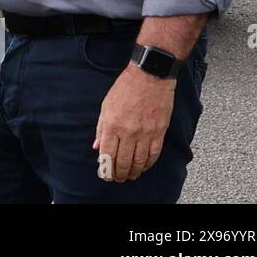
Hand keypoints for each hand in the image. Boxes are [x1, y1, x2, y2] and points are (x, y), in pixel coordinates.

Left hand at [93, 63, 176, 181]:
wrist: (149, 77)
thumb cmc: (125, 89)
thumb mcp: (106, 106)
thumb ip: (101, 128)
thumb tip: (97, 147)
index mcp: (112, 125)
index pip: (108, 154)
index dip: (106, 168)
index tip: (105, 175)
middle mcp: (129, 132)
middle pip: (123, 161)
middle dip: (119, 174)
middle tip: (117, 179)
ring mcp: (145, 133)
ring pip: (139, 161)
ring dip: (133, 172)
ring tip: (129, 176)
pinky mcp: (159, 132)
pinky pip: (154, 154)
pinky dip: (148, 164)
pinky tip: (143, 167)